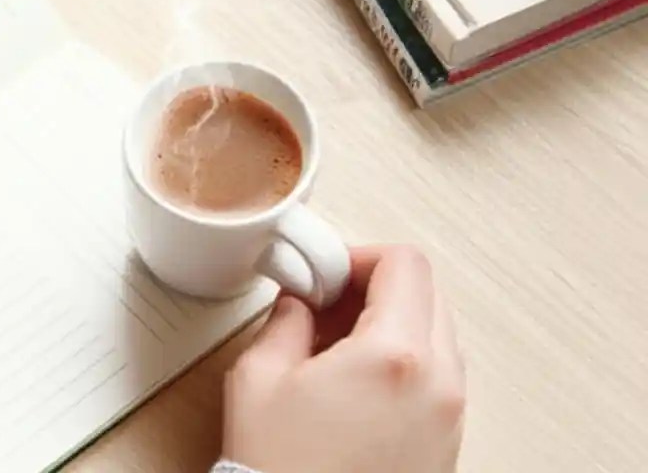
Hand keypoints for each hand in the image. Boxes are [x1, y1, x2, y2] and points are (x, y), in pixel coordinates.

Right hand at [222, 245, 465, 472]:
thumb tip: (300, 300)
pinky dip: (404, 364)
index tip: (327, 273)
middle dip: (377, 288)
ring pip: (438, 336)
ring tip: (337, 349)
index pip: (404, 265)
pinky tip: (354, 384)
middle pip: (429, 295)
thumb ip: (285, 319)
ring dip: (393, 324)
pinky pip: (438, 379)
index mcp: (394, 354)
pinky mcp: (447, 445)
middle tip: (328, 304)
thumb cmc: (280, 469)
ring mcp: (450, 417)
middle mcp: (438, 383)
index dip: (359, 256)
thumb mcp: (259, 377)